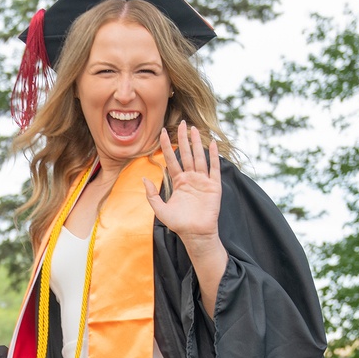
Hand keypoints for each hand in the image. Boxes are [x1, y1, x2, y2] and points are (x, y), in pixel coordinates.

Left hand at [143, 121, 223, 256]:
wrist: (195, 234)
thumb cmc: (179, 224)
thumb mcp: (160, 210)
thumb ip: (152, 195)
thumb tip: (144, 178)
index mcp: (179, 182)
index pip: (172, 160)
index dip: (167, 146)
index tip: (162, 133)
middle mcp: (191, 178)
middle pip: (186, 154)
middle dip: (184, 139)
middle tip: (182, 123)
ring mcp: (203, 181)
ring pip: (199, 158)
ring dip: (197, 143)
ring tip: (194, 129)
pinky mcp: (214, 186)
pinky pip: (214, 168)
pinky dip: (213, 156)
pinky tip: (212, 144)